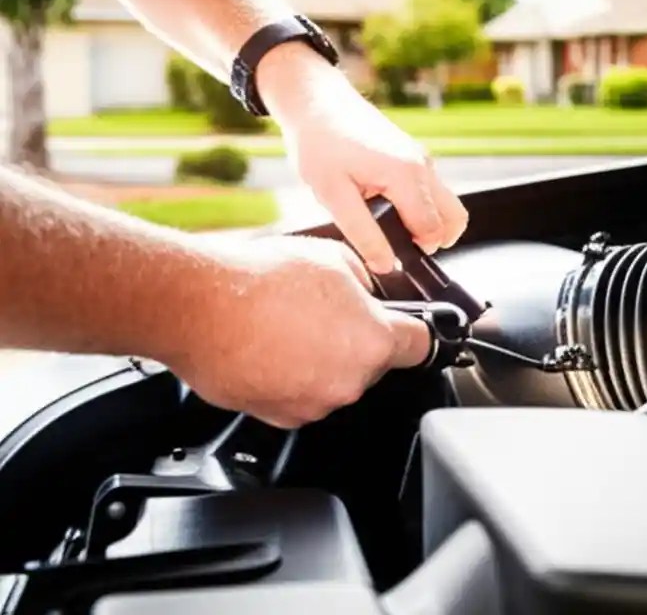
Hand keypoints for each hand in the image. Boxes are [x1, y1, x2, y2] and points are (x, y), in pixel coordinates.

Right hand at [171, 236, 432, 428]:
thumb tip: (369, 291)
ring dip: (319, 360)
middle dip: (354, 341)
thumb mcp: (333, 258)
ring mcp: (315, 403)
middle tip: (321, 314)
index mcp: (374, 342)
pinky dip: (290, 377)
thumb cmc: (260, 281)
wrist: (197, 307)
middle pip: (372, 364)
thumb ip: (365, 281)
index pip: (421, 346)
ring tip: (286, 328)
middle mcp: (350, 381)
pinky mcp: (281, 416)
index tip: (413, 330)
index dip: (417, 332)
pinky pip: (300, 396)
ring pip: (334, 382)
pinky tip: (268, 348)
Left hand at [259, 45, 468, 272]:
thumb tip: (385, 265)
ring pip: (446, 205)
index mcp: (406, 175)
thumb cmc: (319, 143)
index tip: (389, 254)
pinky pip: (432, 191)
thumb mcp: (332, 194)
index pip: (432, 230)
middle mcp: (423, 166)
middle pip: (454, 218)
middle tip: (395, 243)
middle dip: (432, 240)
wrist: (315, 100)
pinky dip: (420, 207)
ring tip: (387, 223)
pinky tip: (384, 204)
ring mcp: (422, 159)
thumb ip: (362, 232)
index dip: (414, 250)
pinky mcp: (415, 156)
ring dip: (427, 222)